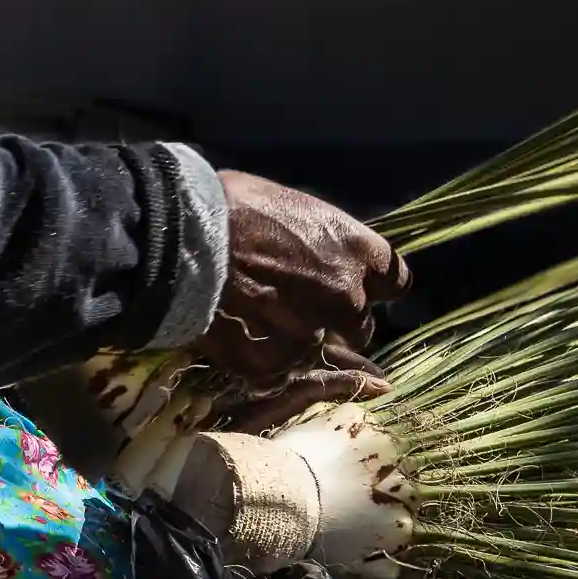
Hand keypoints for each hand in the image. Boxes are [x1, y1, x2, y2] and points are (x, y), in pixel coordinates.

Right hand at [199, 171, 409, 419]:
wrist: (181, 239)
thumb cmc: (232, 206)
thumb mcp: (290, 205)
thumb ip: (318, 239)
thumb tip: (318, 250)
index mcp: (355, 251)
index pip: (395, 282)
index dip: (374, 287)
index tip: (356, 287)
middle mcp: (346, 297)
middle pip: (360, 326)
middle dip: (336, 322)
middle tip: (298, 308)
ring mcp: (312, 335)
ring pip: (319, 354)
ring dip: (298, 344)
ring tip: (260, 325)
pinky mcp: (274, 364)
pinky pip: (279, 373)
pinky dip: (264, 363)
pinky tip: (240, 340)